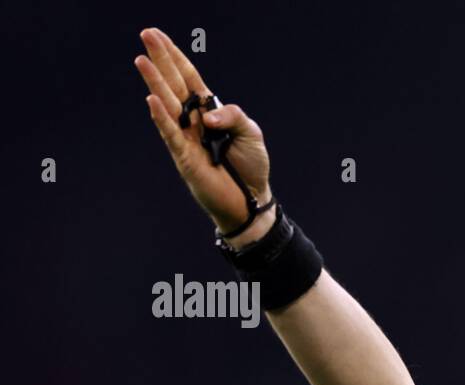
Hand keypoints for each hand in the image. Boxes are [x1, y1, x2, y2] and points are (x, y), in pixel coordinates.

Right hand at [134, 27, 273, 237]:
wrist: (252, 199)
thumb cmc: (250, 165)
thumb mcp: (251, 133)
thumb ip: (233, 115)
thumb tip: (208, 115)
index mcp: (209, 111)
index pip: (189, 78)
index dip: (175, 57)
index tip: (158, 35)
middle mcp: (194, 121)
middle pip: (174, 84)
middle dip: (161, 60)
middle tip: (146, 34)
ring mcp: (186, 138)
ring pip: (167, 105)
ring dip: (155, 82)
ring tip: (141, 60)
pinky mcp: (184, 157)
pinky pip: (171, 134)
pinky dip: (162, 117)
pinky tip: (151, 99)